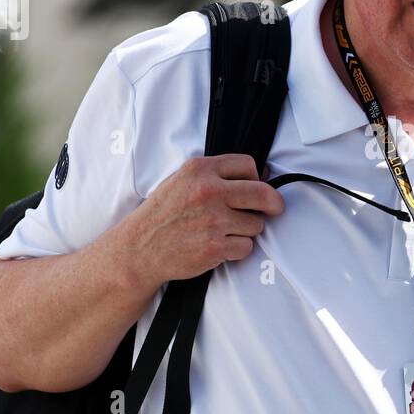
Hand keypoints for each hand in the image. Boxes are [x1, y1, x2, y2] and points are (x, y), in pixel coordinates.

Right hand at [118, 154, 284, 289]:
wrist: (139, 248)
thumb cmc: (162, 214)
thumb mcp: (182, 180)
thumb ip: (215, 175)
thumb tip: (260, 176)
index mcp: (200, 170)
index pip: (248, 164)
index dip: (256, 178)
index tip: (257, 187)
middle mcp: (208, 192)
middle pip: (263, 194)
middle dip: (272, 203)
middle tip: (274, 209)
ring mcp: (213, 220)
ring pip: (256, 224)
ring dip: (247, 230)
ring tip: (224, 231)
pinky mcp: (216, 247)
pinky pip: (246, 247)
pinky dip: (238, 249)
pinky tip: (219, 246)